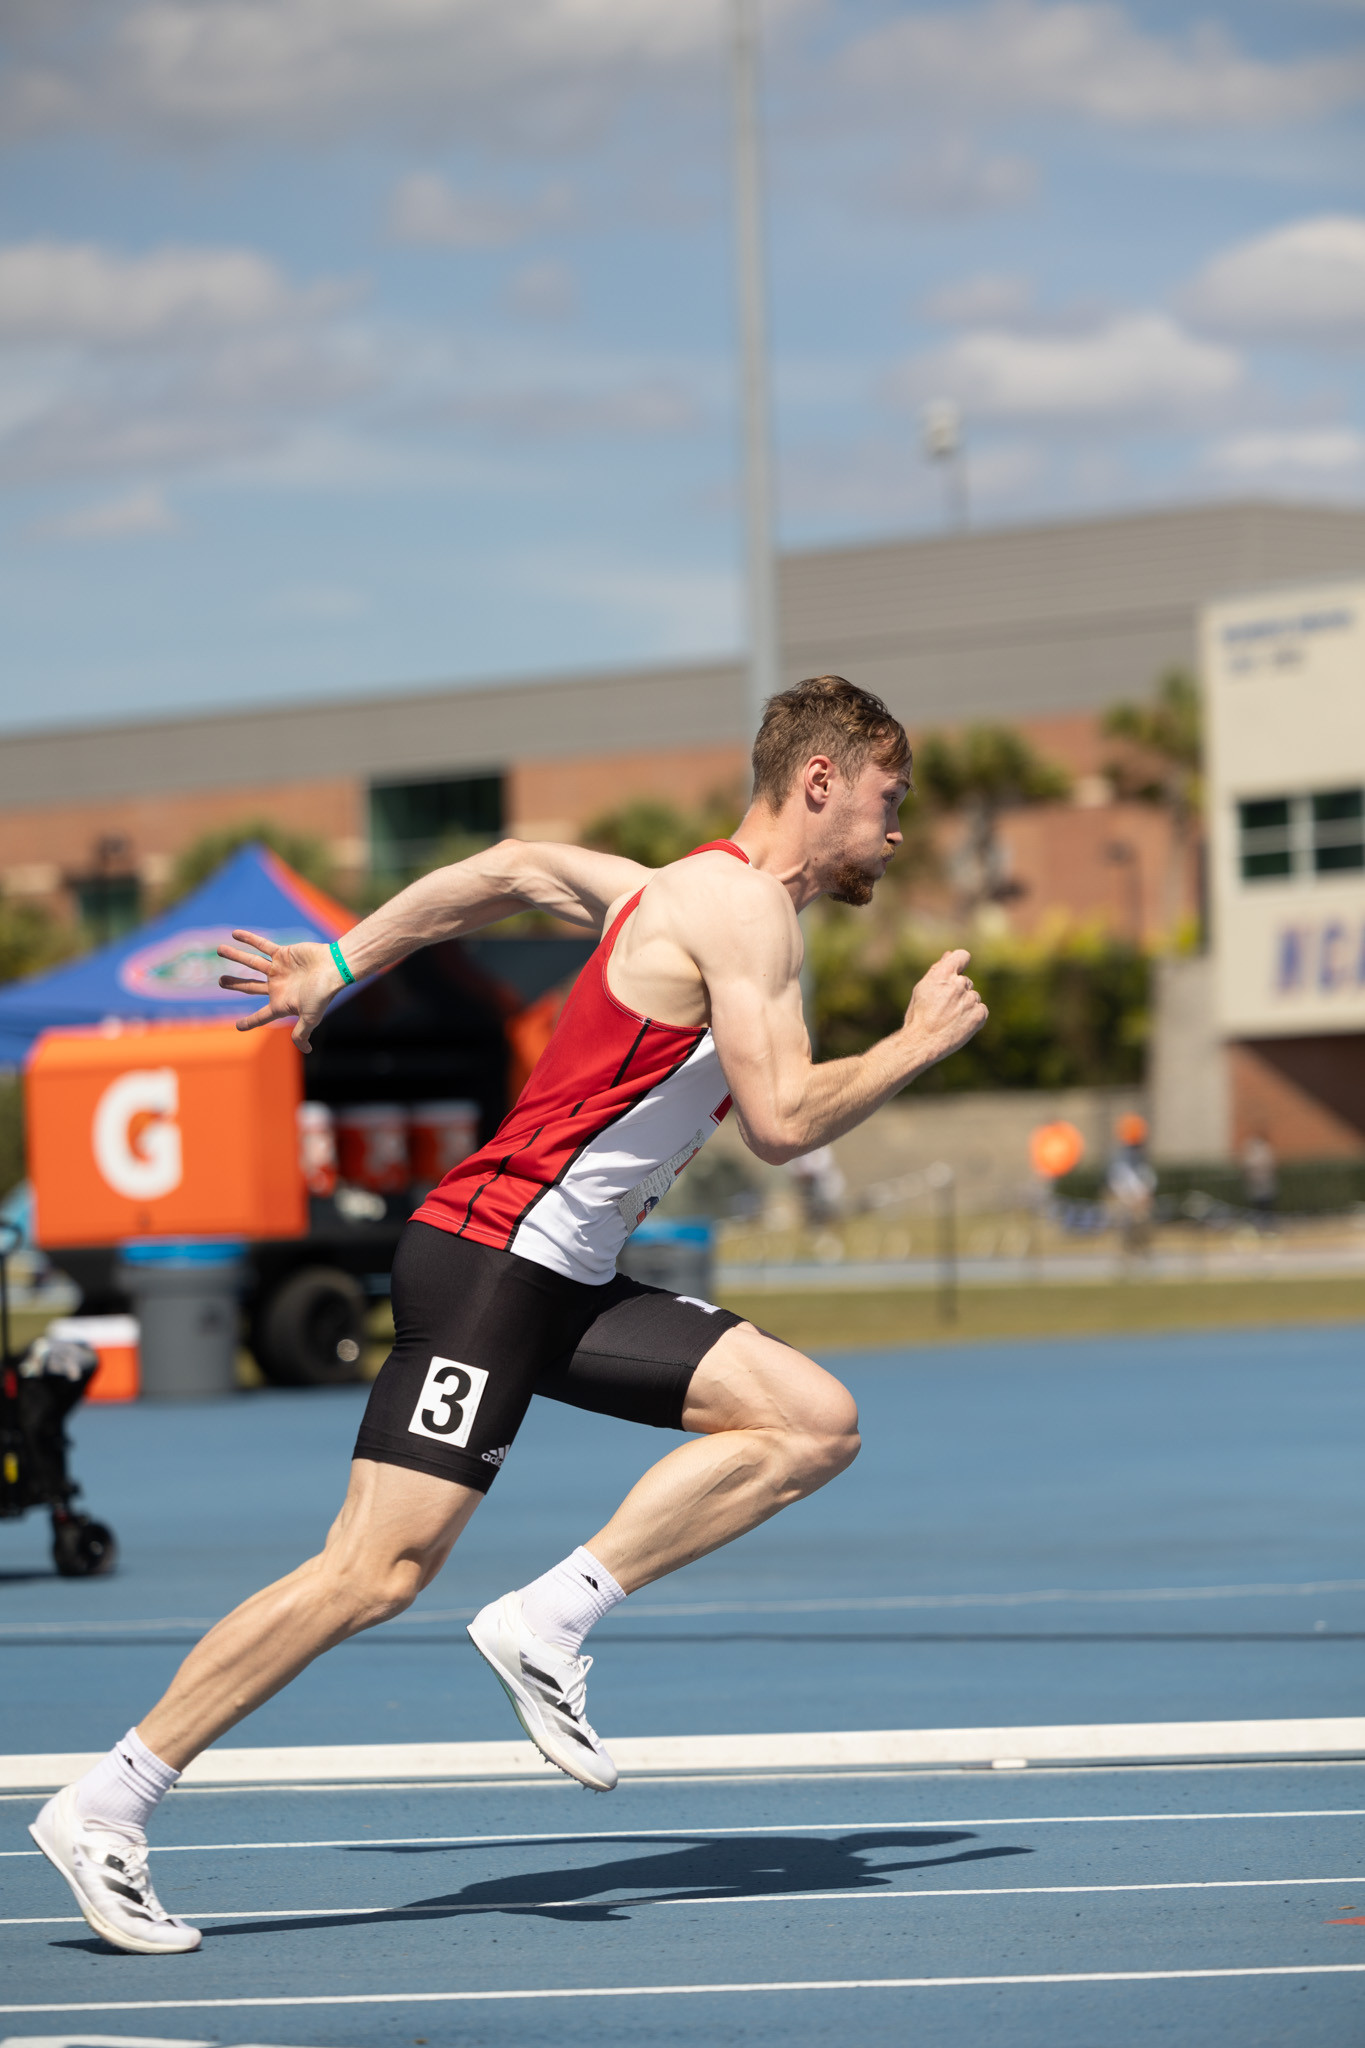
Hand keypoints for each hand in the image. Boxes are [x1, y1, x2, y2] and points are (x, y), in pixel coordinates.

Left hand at [217, 929, 344, 1051]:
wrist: (334, 968)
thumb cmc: (322, 994)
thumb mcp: (310, 1018)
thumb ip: (302, 1033)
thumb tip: (306, 1051)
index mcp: (281, 1004)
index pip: (261, 1016)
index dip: (249, 1022)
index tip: (238, 1027)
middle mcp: (278, 986)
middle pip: (250, 986)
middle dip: (235, 984)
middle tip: (219, 981)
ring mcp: (279, 969)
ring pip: (251, 962)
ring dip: (236, 956)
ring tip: (219, 950)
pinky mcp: (282, 953)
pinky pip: (262, 945)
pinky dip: (249, 939)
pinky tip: (235, 934)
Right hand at [902, 949, 987, 1067]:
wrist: (922, 1042)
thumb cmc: (919, 1015)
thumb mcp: (923, 988)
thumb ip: (938, 969)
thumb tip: (949, 954)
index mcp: (943, 973)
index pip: (962, 956)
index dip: (960, 963)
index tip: (956, 972)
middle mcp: (959, 983)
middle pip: (965, 981)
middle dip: (957, 991)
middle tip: (942, 1008)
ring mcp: (971, 999)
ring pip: (972, 997)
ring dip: (965, 1004)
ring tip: (949, 1019)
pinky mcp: (979, 1014)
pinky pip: (981, 1009)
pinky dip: (973, 1016)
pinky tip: (959, 1024)